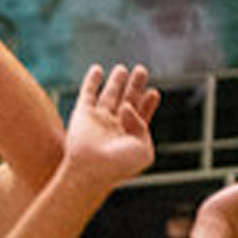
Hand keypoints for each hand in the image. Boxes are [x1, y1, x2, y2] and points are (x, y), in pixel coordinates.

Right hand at [62, 65, 159, 187]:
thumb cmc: (120, 164)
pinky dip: (91, 81)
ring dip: (116, 81)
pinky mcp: (83, 114)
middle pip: (127, 102)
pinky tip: (97, 69)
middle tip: (142, 70)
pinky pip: (87, 93)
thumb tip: (126, 107)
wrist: (92, 169)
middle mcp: (114, 128)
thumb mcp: (144, 149)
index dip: (148, 104)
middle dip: (135, 86)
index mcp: (129, 138)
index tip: (154, 92)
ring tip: (122, 68)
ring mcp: (98, 120)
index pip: (141, 117)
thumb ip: (142, 126)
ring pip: (109, 95)